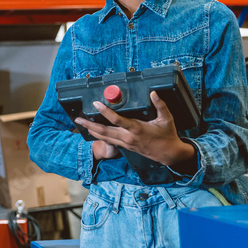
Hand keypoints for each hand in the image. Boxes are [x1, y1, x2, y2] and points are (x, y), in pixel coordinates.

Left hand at [76, 92, 196, 168]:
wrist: (169, 154)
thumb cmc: (167, 135)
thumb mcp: (166, 119)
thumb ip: (160, 104)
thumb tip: (153, 92)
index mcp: (136, 129)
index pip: (116, 120)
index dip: (105, 111)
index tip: (96, 104)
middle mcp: (128, 137)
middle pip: (104, 131)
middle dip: (90, 125)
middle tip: (78, 119)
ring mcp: (126, 143)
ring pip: (105, 137)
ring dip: (92, 131)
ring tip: (81, 124)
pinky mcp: (126, 147)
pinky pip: (110, 141)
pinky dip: (100, 136)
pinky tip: (94, 132)